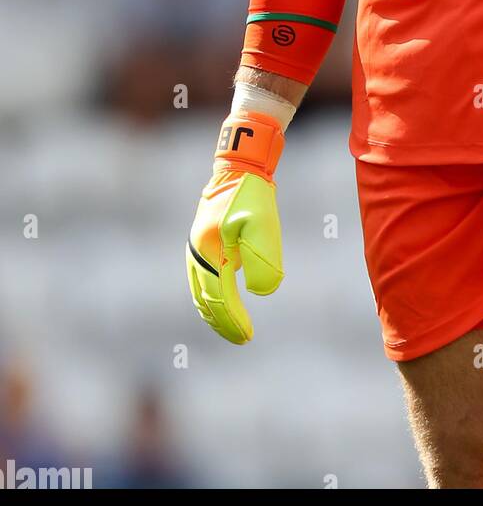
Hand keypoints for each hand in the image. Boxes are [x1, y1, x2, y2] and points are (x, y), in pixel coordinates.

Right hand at [186, 112, 284, 342]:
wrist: (240, 165)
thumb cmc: (254, 195)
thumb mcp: (263, 225)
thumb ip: (262, 259)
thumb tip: (261, 291)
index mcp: (208, 251)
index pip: (219, 297)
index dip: (233, 320)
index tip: (248, 337)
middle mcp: (196, 252)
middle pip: (205, 299)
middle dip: (222, 322)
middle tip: (242, 339)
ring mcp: (197, 246)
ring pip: (200, 291)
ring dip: (214, 312)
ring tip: (231, 328)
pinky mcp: (204, 241)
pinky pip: (202, 278)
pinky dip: (210, 296)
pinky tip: (222, 302)